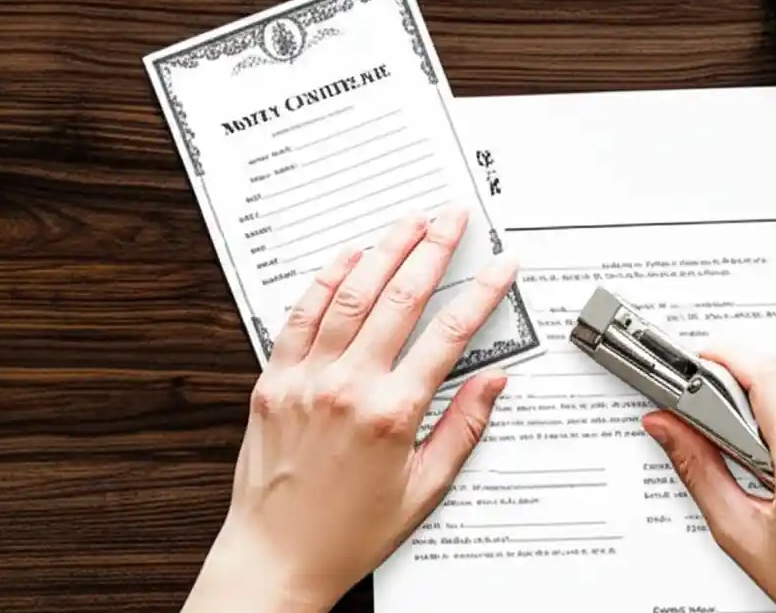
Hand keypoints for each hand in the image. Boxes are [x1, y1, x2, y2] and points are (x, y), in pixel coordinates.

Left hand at [182, 206, 517, 612]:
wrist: (275, 557)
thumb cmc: (348, 532)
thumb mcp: (424, 489)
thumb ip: (462, 428)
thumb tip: (495, 383)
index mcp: (392, 414)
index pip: (450, 334)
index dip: (482, 292)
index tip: (502, 265)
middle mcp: (348, 387)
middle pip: (401, 298)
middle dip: (433, 248)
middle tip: (453, 217)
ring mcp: (307, 380)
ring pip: (350, 295)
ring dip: (383, 251)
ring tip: (408, 221)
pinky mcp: (273, 381)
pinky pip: (300, 316)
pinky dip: (325, 281)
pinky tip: (347, 258)